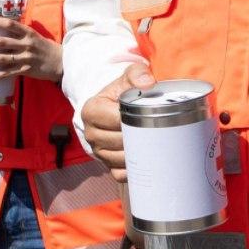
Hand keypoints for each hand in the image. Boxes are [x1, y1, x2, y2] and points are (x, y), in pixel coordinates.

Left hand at [0, 16, 61, 82]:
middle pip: (1, 41)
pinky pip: (6, 74)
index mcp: (28, 33)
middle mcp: (26, 44)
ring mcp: (25, 58)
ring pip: (1, 58)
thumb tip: (2, 27)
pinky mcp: (25, 71)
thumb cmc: (46, 48)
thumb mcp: (35, 36)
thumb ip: (20, 33)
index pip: (9, 24)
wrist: (62, 63)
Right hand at [80, 65, 156, 182]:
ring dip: (138, 155)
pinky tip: (145, 161)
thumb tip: (148, 83)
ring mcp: (98, 151)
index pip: (115, 120)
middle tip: (158, 132)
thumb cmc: (122, 91)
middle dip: (139, 138)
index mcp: (91, 110)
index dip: (134, 121)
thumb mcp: (128, 77)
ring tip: (153, 145)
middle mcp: (91, 133)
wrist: (115, 105)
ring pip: (119, 159)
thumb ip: (137, 74)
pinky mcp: (106, 164)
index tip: (150, 117)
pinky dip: (133, 171)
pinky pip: (119, 174)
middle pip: (119, 142)